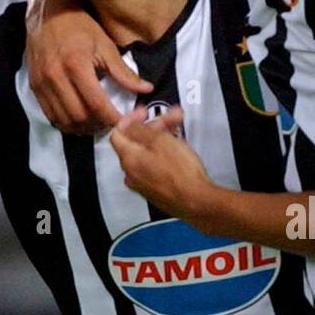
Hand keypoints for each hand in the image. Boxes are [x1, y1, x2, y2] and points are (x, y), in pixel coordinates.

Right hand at [26, 0, 152, 133]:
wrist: (48, 12)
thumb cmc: (80, 26)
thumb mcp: (105, 45)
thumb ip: (124, 72)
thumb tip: (147, 89)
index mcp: (76, 64)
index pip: (97, 104)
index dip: (113, 119)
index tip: (125, 123)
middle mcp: (56, 76)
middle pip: (79, 117)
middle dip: (98, 125)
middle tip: (110, 123)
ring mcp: (42, 83)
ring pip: (63, 120)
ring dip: (81, 128)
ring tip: (95, 123)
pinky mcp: (34, 86)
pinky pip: (50, 114)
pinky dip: (65, 122)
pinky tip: (77, 117)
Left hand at [110, 106, 217, 222]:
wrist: (197, 201)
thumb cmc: (180, 172)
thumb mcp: (160, 140)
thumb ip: (139, 130)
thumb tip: (127, 125)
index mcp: (128, 159)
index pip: (117, 134)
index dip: (130, 119)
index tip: (145, 113)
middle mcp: (131, 173)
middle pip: (135, 143)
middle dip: (153, 127)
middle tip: (171, 119)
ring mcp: (142, 184)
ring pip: (146, 154)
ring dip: (160, 139)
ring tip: (177, 132)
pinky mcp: (155, 191)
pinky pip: (153, 167)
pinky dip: (162, 155)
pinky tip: (177, 151)